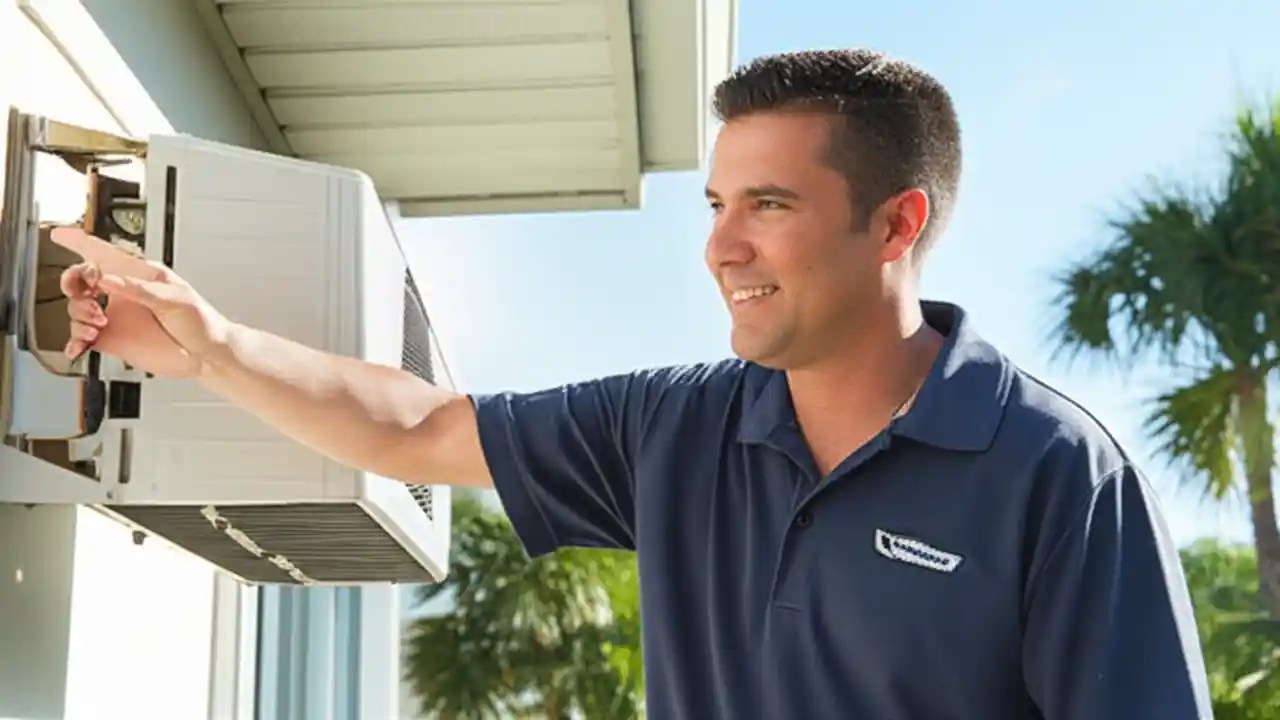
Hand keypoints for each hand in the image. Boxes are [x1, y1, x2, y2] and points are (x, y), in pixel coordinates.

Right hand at [52, 227, 232, 377]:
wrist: (207, 355)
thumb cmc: (201, 321)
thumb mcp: (175, 299)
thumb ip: (140, 289)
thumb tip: (108, 278)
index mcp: (139, 275)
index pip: (105, 254)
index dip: (81, 242)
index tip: (59, 234)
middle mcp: (123, 293)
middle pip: (81, 279)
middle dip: (73, 282)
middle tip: (83, 294)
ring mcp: (116, 316)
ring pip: (77, 308)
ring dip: (78, 314)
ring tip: (97, 323)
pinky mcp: (113, 339)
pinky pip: (82, 336)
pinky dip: (74, 340)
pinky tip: (79, 344)